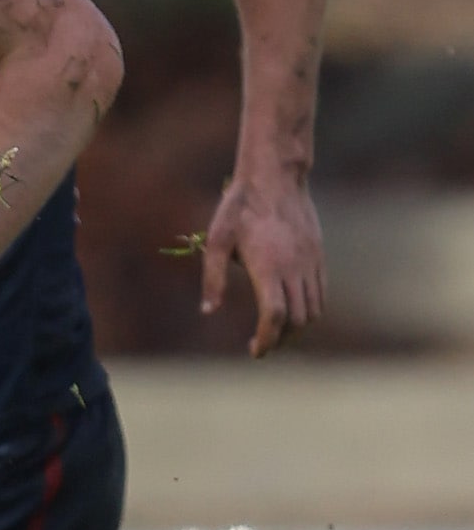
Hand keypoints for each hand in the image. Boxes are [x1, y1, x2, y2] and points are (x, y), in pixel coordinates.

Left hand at [203, 171, 323, 356]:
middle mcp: (294, 268)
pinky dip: (310, 310)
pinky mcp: (319, 256)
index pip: (273, 315)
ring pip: (313, 309)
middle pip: (296, 319)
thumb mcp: (216, 240)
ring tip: (276, 333)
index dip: (267, 339)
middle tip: (262, 346)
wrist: (276, 178)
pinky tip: (292, 312)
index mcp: (268, 267)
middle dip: (280, 339)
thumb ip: (213, 278)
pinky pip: (321, 293)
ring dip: (297, 328)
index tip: (256, 351)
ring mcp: (311, 262)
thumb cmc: (239, 207)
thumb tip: (208, 311)